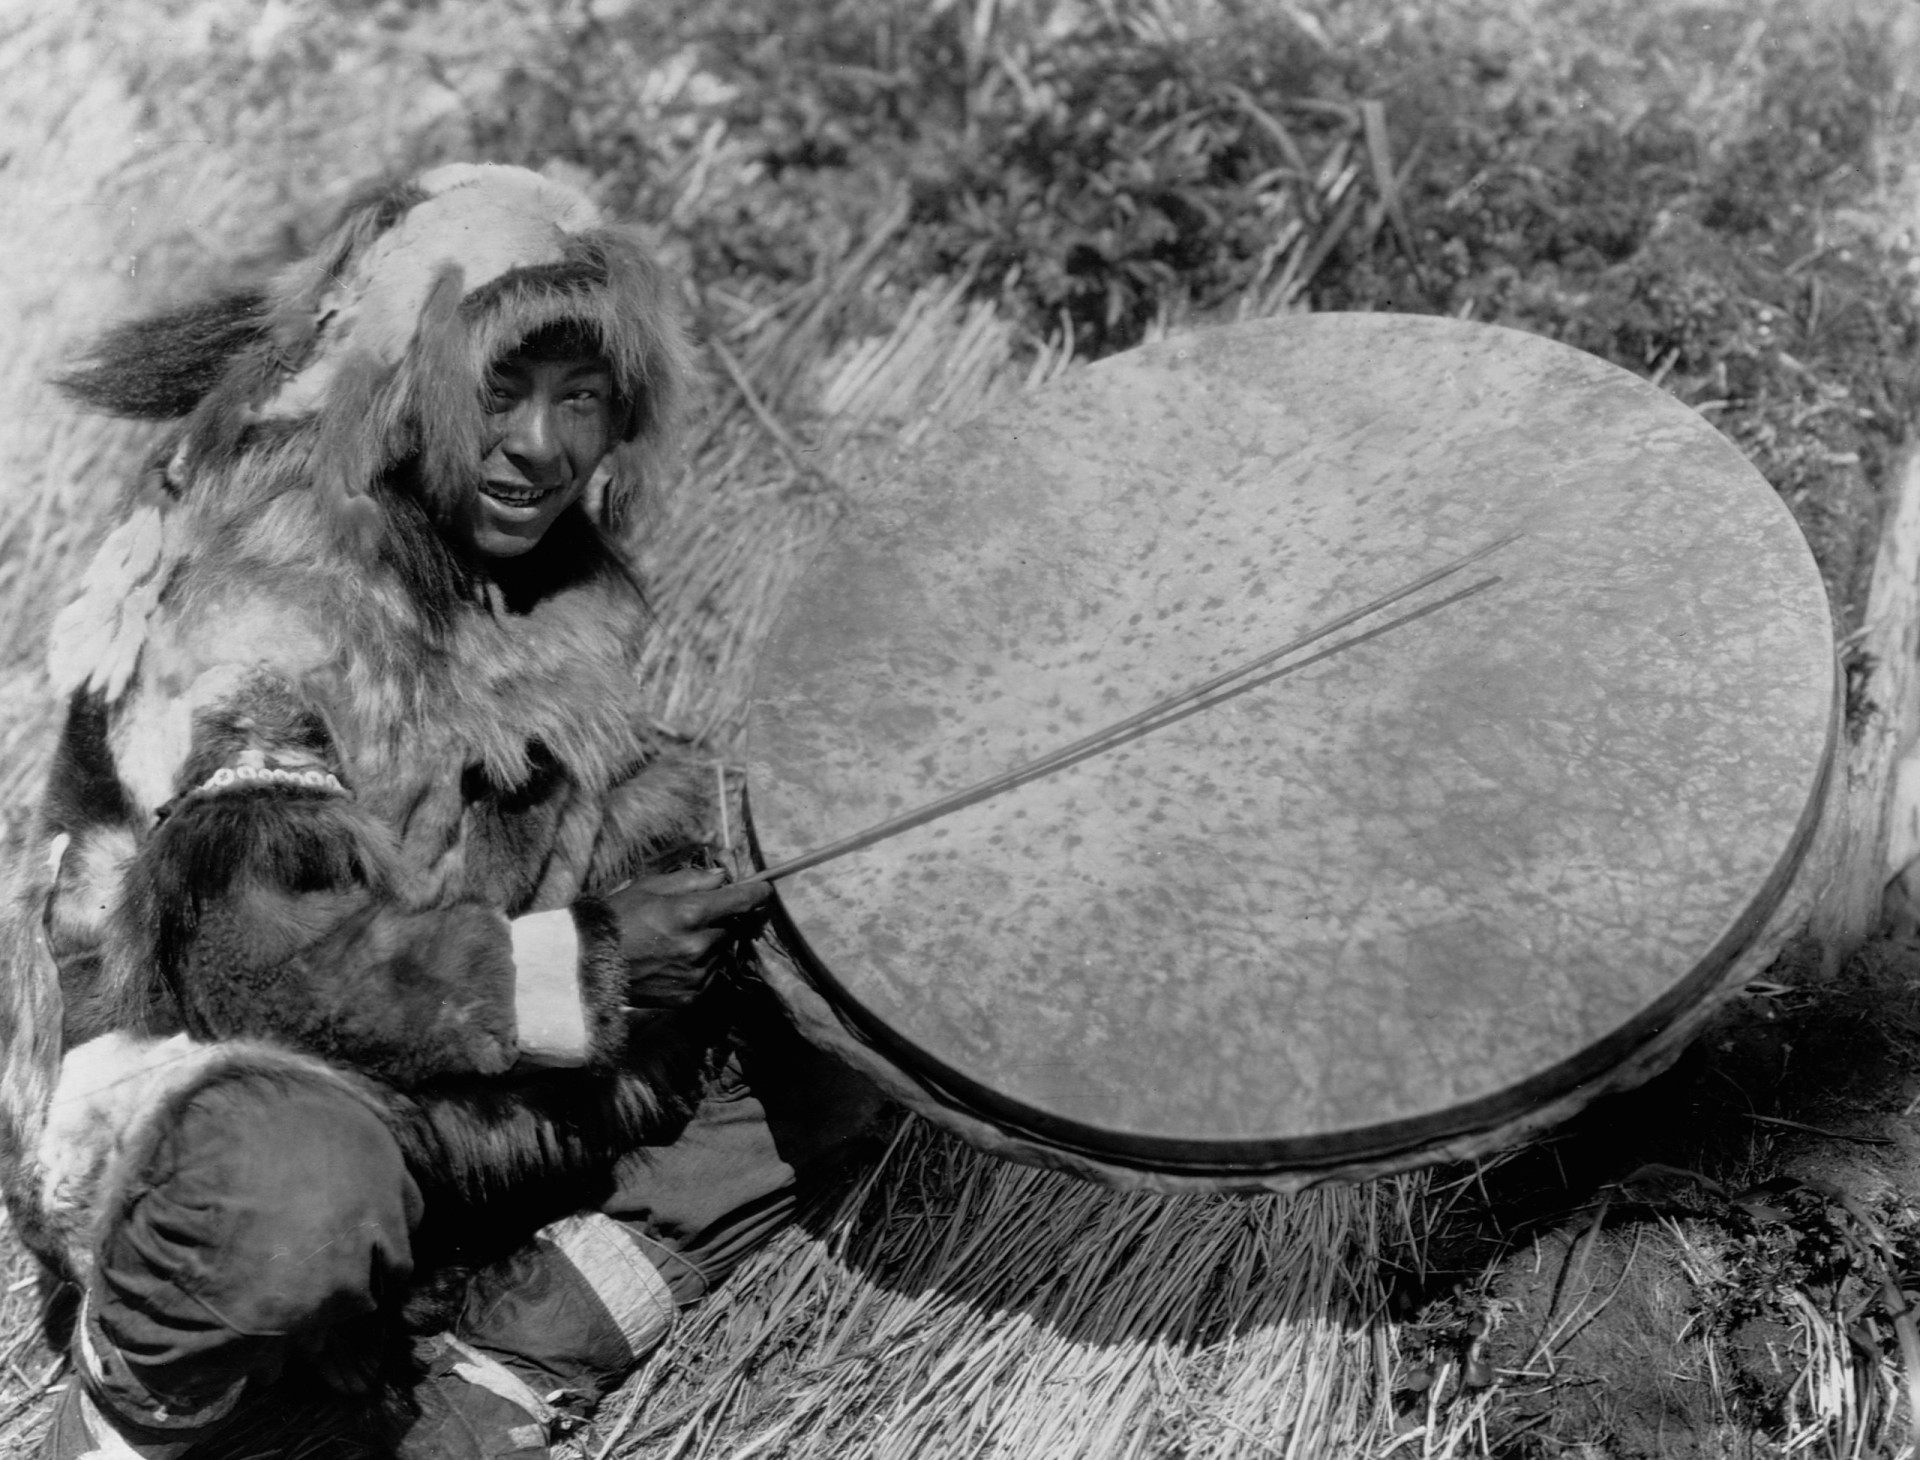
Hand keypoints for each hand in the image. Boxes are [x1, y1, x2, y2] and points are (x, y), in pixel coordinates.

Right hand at [605, 868, 770, 1009]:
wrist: (589, 965)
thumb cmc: (618, 918)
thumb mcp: (651, 887)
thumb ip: (692, 880)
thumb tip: (722, 877)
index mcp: (690, 914)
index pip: (739, 901)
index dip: (756, 893)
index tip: (765, 890)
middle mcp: (699, 945)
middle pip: (730, 927)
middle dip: (719, 920)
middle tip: (691, 918)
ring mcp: (696, 973)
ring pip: (720, 951)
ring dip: (709, 944)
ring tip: (675, 942)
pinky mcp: (691, 995)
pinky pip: (710, 974)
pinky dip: (700, 966)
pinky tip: (673, 961)